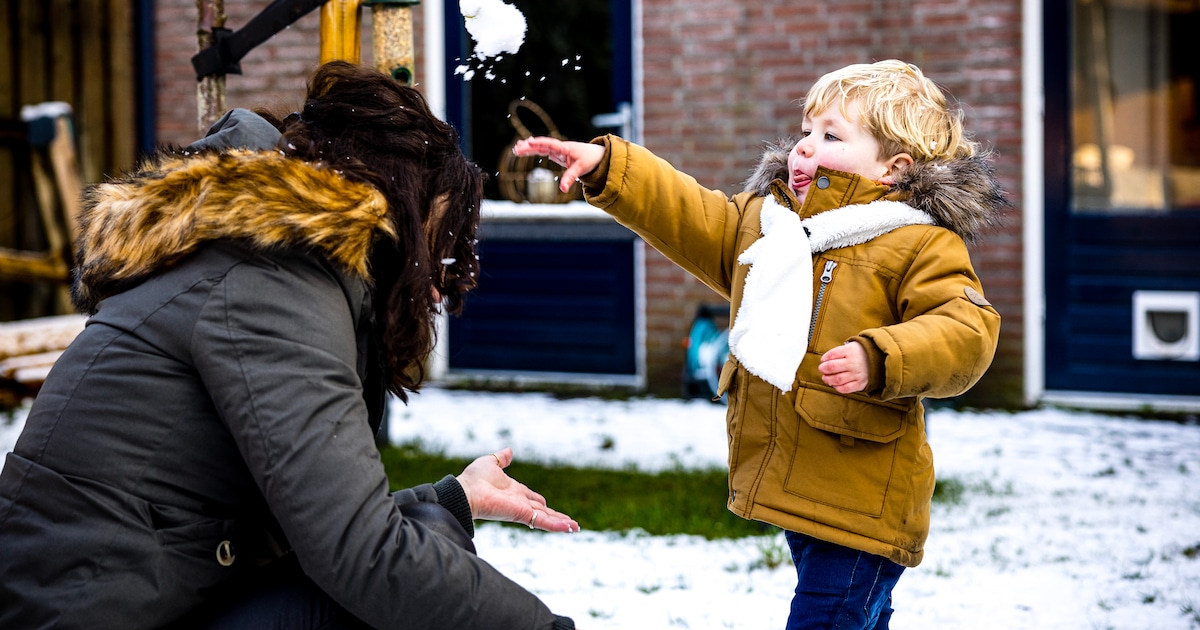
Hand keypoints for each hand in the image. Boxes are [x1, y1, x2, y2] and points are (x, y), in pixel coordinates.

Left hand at [456, 448, 579, 532]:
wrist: (466, 491)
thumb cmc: (474, 479)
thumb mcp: (490, 462)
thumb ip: (501, 458)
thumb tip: (509, 451)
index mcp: (514, 491)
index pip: (532, 498)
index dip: (542, 502)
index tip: (548, 505)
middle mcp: (520, 502)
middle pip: (543, 511)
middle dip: (557, 516)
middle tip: (570, 523)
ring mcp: (522, 510)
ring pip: (546, 518)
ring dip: (562, 523)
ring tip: (576, 528)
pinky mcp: (522, 515)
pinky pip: (543, 521)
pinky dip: (557, 525)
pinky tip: (570, 528)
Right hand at [512, 137, 605, 192]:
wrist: (597, 155)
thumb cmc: (590, 159)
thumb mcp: (581, 169)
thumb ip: (570, 178)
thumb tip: (562, 189)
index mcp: (565, 148)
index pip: (550, 144)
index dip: (540, 143)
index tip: (529, 142)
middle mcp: (560, 147)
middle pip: (542, 145)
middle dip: (530, 147)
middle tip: (516, 148)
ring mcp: (558, 150)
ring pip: (541, 147)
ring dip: (530, 148)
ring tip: (516, 148)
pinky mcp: (558, 154)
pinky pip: (544, 150)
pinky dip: (535, 149)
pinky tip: (527, 148)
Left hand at [818, 341, 868, 393]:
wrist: (879, 359)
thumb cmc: (861, 353)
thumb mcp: (851, 346)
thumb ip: (838, 352)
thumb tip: (825, 360)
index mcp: (850, 351)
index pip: (832, 355)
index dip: (824, 358)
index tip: (823, 360)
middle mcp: (853, 363)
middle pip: (832, 367)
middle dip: (823, 369)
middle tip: (822, 369)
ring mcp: (857, 374)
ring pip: (837, 379)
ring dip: (828, 379)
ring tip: (826, 378)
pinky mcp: (860, 383)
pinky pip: (846, 388)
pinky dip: (838, 388)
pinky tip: (835, 385)